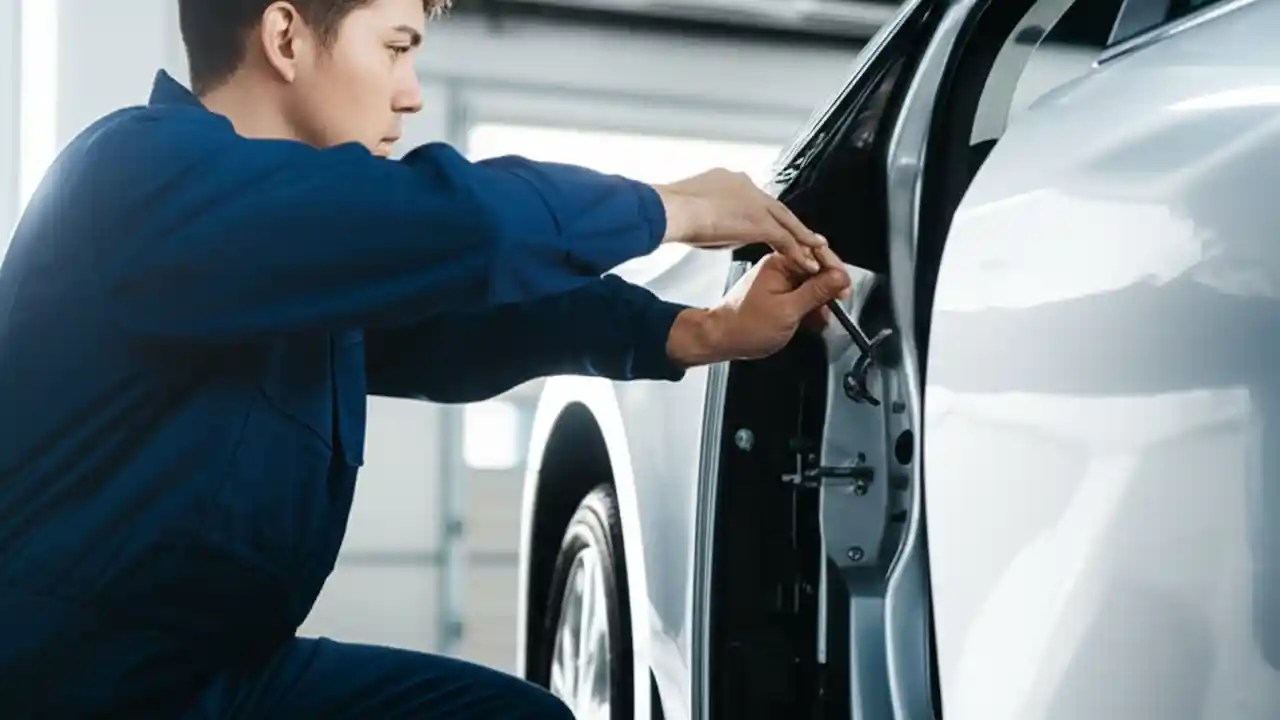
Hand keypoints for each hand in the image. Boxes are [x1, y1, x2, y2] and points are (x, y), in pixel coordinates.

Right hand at [653, 169, 834, 274]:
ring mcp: (756, 203)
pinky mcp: (759, 222)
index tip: (773, 227)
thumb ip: (710, 215)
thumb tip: (715, 226)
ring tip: (818, 253)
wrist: (673, 210)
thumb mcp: (694, 210)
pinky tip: (808, 264)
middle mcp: (748, 187)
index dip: (767, 216)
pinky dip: (798, 252)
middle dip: (793, 226)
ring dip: (804, 239)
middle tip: (811, 238)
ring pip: (787, 223)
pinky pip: (785, 239)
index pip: (757, 201)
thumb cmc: (672, 212)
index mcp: (730, 181)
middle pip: (778, 210)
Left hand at [666, 253, 851, 367]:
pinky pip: (802, 295)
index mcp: (779, 262)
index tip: (844, 288)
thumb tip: (840, 278)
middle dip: (829, 288)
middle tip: (838, 303)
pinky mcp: (778, 294)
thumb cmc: (746, 326)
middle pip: (817, 269)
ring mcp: (779, 280)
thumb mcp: (788, 310)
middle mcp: (779, 267)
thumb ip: (816, 292)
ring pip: (812, 284)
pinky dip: (811, 308)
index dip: (835, 271)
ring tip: (823, 316)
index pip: (817, 256)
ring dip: (821, 301)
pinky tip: (814, 320)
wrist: (721, 339)